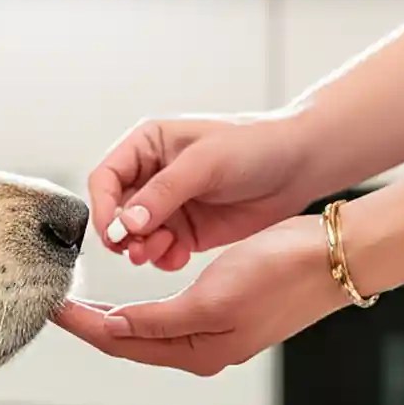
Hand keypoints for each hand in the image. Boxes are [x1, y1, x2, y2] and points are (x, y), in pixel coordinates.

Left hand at [53, 216, 348, 375]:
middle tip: (57, 305)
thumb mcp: (211, 297)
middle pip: (129, 342)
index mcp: (199, 350)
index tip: (53, 308)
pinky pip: (166, 322)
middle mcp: (202, 349)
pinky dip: (140, 312)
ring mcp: (214, 335)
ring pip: (146, 333)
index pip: (121, 341)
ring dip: (112, 320)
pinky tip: (127, 302)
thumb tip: (115, 328)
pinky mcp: (224, 317)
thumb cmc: (279, 272)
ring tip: (81, 304)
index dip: (83, 325)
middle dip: (91, 325)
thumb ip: (159, 319)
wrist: (333, 259)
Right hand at [89, 112, 310, 270]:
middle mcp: (153, 176)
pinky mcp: (187, 231)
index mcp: (148, 145)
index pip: (106, 178)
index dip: (102, 205)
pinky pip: (160, 251)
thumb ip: (163, 193)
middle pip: (115, 211)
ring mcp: (169, 206)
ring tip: (157, 252)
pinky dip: (162, 258)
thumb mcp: (205, 163)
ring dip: (141, 248)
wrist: (301, 166)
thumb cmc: (255, 146)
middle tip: (134, 248)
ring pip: (136, 236)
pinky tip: (178, 257)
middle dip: (122, 233)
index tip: (114, 230)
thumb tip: (126, 221)